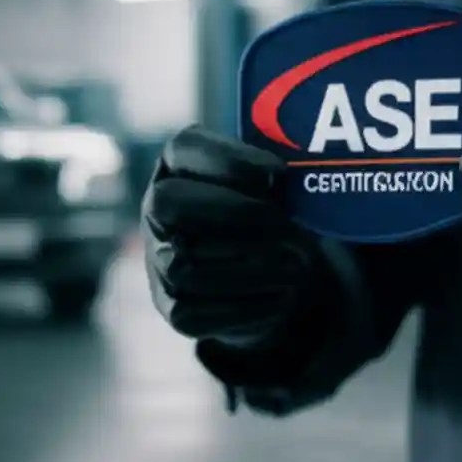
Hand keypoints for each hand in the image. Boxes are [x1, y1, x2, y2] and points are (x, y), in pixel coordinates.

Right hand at [142, 125, 322, 349]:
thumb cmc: (265, 215)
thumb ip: (279, 178)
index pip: (184, 148)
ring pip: (185, 266)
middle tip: (282, 224)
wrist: (258, 276)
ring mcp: (158, 261)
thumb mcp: (271, 186)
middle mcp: (156, 211)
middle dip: (232, 212)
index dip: (231, 161)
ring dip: (249, 269)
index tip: (278, 174)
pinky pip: (196, 313)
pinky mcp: (173, 308)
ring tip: (296, 267)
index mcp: (178, 166)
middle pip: (168, 204)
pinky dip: (246, 307)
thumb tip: (305, 185)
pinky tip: (282, 297)